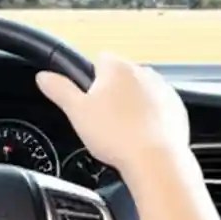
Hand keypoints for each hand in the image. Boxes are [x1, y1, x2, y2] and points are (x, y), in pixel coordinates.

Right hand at [36, 53, 191, 181]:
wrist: (156, 160)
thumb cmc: (116, 135)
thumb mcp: (76, 112)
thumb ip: (59, 90)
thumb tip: (43, 76)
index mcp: (117, 67)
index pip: (99, 60)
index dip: (91, 80)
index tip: (88, 100)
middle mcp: (143, 71)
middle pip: (121, 76)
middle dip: (112, 93)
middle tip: (103, 120)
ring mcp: (163, 89)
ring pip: (141, 92)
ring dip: (132, 105)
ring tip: (123, 131)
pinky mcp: (176, 107)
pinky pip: (159, 108)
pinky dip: (151, 118)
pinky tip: (142, 136)